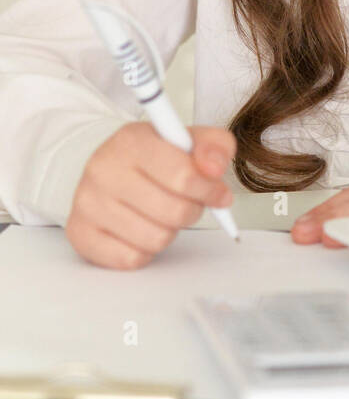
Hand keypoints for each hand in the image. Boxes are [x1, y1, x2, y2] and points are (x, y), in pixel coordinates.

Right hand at [65, 122, 236, 269]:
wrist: (109, 168)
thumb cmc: (154, 157)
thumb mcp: (187, 140)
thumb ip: (214, 146)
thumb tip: (215, 168)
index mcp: (132, 140)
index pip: (183, 175)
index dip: (209, 190)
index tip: (218, 194)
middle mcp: (103, 168)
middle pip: (173, 212)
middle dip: (192, 211)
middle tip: (190, 203)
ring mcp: (87, 202)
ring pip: (156, 239)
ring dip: (170, 231)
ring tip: (162, 214)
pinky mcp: (80, 233)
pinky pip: (131, 258)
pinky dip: (146, 250)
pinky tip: (142, 229)